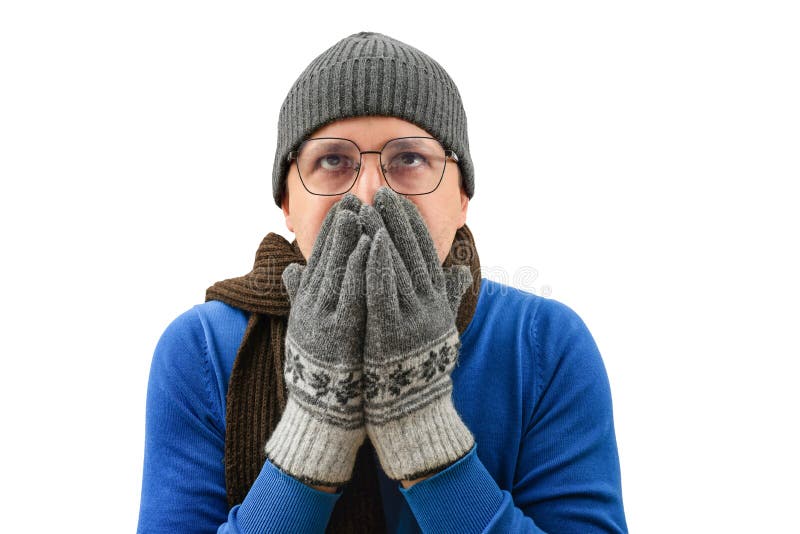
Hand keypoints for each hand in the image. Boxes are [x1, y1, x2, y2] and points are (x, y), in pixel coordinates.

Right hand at [264, 193, 370, 486]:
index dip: (331, 232)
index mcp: (307, 304)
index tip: (344, 207)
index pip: (319, 260)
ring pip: (335, 268)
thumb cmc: (323, 371)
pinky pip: (350, 290)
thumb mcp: (309, 327)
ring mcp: (322, 318)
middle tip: (351, 198)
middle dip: (338, 227)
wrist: (323, 413)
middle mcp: (311, 307)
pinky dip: (358, 265)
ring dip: (347, 237)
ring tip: (358, 209)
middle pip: (325, 258)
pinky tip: (368, 243)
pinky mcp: (337, 331)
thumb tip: (290, 269)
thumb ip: (303, 295)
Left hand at [359, 186, 473, 480]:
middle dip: (397, 220)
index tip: (398, 200)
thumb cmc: (421, 369)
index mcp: (436, 302)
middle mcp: (429, 306)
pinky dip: (379, 263)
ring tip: (370, 205)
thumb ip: (448, 296)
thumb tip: (463, 271)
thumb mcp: (439, 328)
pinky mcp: (393, 332)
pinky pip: (386, 290)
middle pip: (412, 253)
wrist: (413, 412)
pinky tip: (370, 240)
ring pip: (398, 266)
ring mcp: (413, 318)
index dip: (411, 225)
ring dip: (385, 233)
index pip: (425, 253)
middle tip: (381, 191)